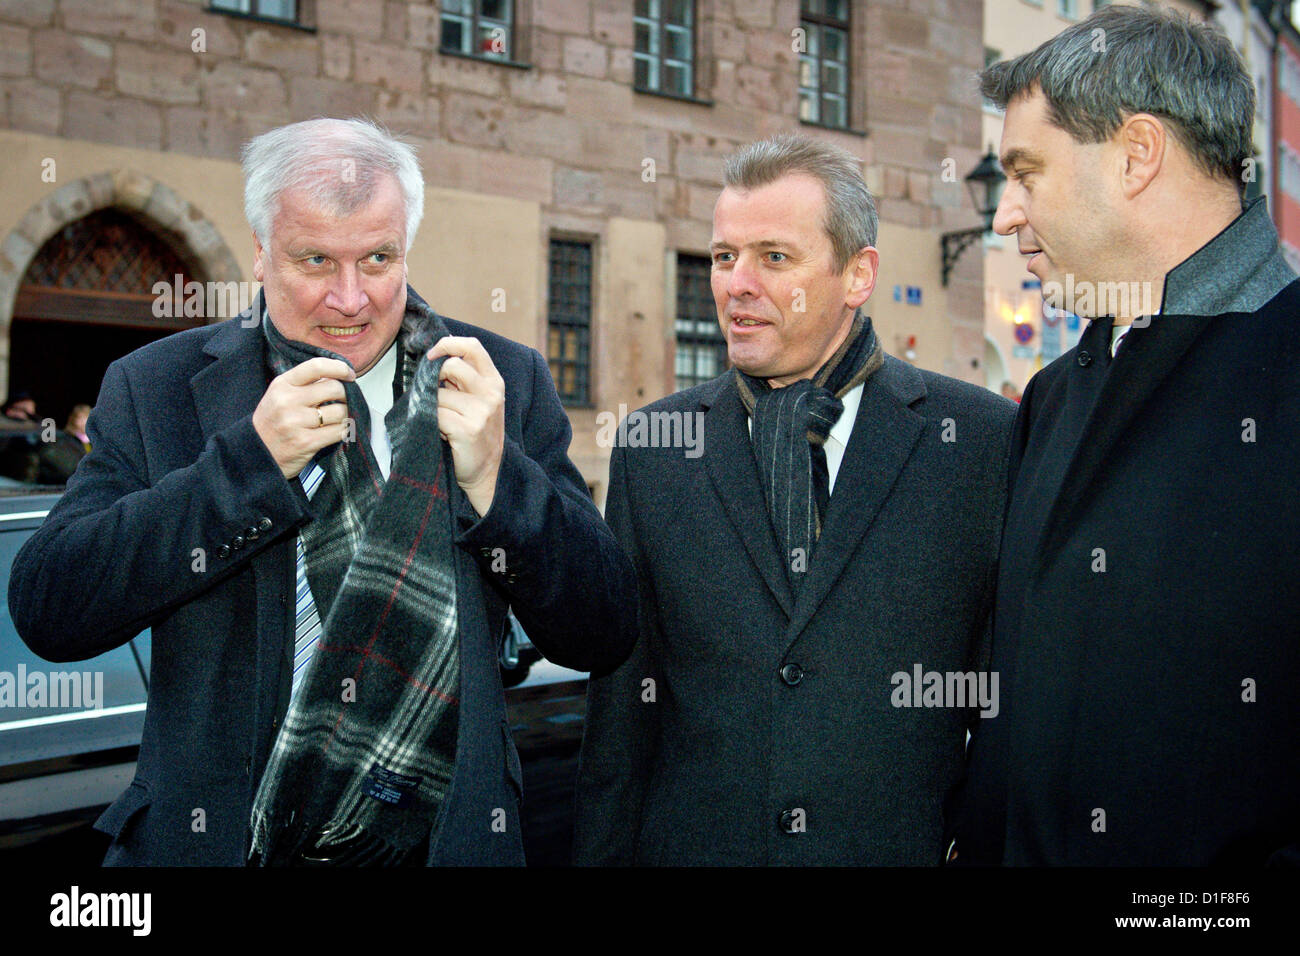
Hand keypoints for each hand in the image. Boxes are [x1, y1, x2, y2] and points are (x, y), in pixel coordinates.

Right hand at [252, 357, 353, 478]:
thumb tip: (339, 376)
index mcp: (282, 384)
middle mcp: (288, 401)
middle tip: (343, 401)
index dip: (339, 368)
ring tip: (336, 419)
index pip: (316, 367)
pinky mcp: (306, 442)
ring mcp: (296, 422)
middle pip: (334, 388)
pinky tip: (336, 431)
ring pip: (340, 411)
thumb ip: (305, 384)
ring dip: (345, 415)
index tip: (350, 374)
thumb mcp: (280, 395)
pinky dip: (343, 430)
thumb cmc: (273, 422)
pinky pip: (339, 431)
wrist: (257, 454)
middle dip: (345, 395)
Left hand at [426, 336, 504, 515]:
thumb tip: (434, 359)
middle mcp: (492, 393)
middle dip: (434, 378)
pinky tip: (442, 433)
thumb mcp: (478, 401)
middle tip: (434, 396)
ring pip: (439, 393)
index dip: (448, 344)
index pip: (472, 346)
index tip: (432, 355)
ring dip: (432, 407)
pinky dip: (431, 422)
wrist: (486, 472)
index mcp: (494, 382)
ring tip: (443, 422)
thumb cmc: (476, 434)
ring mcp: (482, 411)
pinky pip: (436, 414)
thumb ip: (462, 380)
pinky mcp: (468, 429)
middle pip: (452, 365)